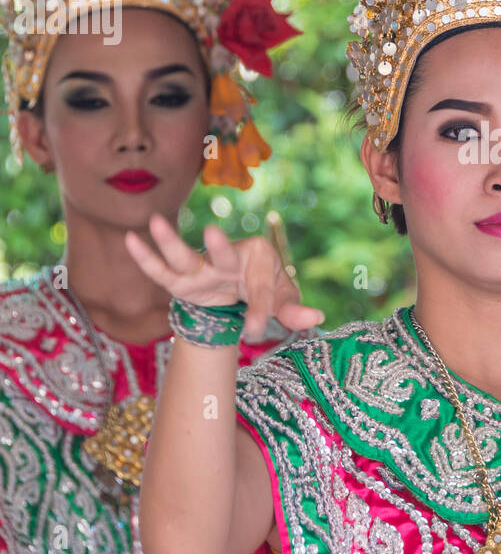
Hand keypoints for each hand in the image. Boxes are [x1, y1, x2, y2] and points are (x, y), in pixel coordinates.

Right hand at [124, 212, 324, 340]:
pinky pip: (161, 271)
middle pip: (224, 255)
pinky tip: (131, 240)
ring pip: (185, 257)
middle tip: (214, 233)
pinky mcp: (182, 281)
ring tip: (155, 223)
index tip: (255, 331)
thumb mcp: (284, 299)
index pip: (260, 288)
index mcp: (261, 258)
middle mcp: (229, 257)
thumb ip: (294, 309)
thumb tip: (316, 319)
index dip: (259, 310)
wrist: (240, 289)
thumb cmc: (266, 289)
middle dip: (220, 249)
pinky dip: (145, 258)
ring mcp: (203, 268)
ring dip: (170, 241)